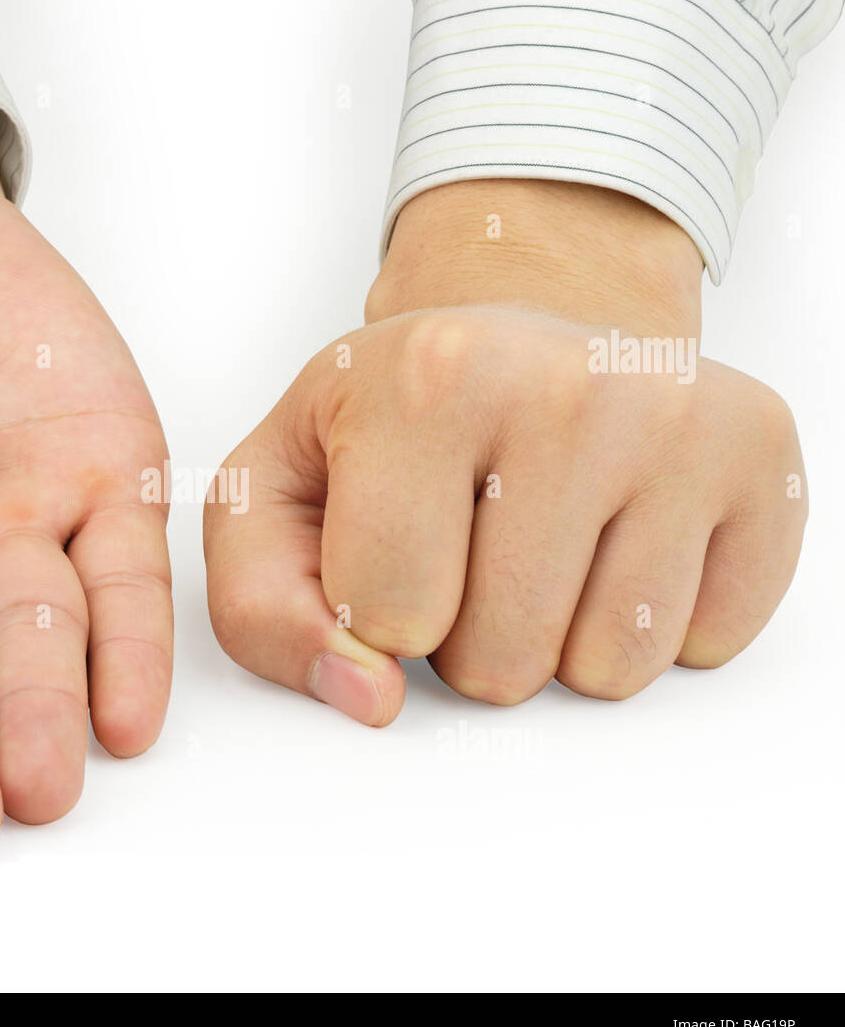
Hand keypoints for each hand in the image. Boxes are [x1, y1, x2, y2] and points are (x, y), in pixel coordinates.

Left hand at [204, 181, 805, 722]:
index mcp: (430, 379)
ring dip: (555, 636)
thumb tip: (367, 697)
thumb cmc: (392, 415)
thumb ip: (264, 609)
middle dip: (464, 634)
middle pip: (498, 665)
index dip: (374, 611)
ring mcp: (682, 422)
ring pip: (608, 671)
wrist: (516, 329)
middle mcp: (572, 388)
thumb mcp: (272, 490)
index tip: (387, 538)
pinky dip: (646, 621)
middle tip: (468, 537)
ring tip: (535, 537)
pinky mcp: (762, 460)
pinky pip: (702, 644)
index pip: (387, 619)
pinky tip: (610, 535)